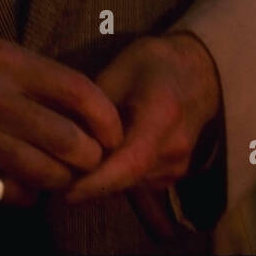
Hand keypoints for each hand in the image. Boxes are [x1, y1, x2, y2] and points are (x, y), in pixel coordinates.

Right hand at [0, 26, 123, 206]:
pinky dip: (28, 193)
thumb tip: (84, 104)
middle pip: (68, 140)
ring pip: (44, 173)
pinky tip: (27, 182)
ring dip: (63, 179)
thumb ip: (36, 74)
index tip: (114, 129)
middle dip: (91, 156)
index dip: (106, 117)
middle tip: (94, 157)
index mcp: (7, 61)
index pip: (78, 91)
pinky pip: (10, 192)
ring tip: (65, 173)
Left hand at [63, 32, 221, 203]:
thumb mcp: (118, 71)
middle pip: (128, 179)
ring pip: (131, 184)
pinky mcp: (175, 173)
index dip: (99, 181)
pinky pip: (139, 182)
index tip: (67, 192)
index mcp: (162, 115)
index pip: (131, 162)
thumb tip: (65, 136)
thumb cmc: (153, 64)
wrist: (199, 72)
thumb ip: (95, 107)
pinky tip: (101, 158)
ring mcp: (178, 164)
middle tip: (56, 176)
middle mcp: (175, 147)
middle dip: (90, 183)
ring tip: (73, 164)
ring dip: (103, 180)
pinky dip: (117, 177)